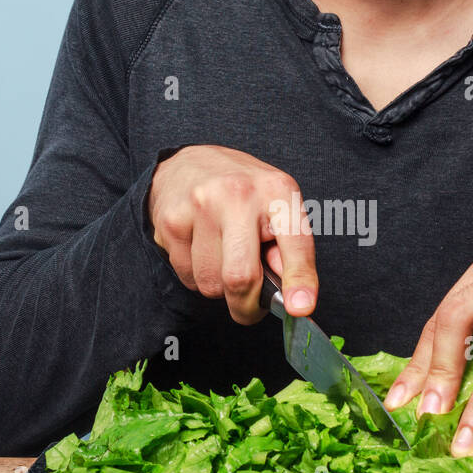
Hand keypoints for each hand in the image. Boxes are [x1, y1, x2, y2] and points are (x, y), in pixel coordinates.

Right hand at [148, 145, 316, 323]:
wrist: (191, 163)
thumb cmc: (244, 194)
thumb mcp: (278, 208)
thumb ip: (289, 250)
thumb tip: (294, 299)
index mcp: (278, 191)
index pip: (295, 243)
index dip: (300, 280)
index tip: (300, 308)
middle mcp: (239, 193)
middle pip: (241, 277)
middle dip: (245, 306)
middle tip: (248, 306)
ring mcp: (201, 205)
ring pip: (210, 284)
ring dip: (218, 287)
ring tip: (223, 256)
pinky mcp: (171, 221)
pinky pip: (187, 276)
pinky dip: (196, 275)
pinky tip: (201, 248)